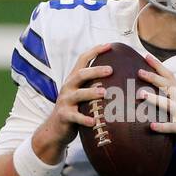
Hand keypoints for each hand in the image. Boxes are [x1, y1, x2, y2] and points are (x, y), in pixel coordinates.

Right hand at [36, 42, 113, 159]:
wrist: (55, 129)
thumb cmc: (75, 109)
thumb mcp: (82, 94)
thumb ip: (94, 85)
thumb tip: (119, 78)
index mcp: (74, 80)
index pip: (83, 60)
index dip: (95, 51)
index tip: (109, 45)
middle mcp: (68, 87)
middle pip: (81, 74)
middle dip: (95, 71)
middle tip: (111, 70)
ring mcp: (65, 101)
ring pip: (78, 94)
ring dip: (91, 92)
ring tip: (104, 92)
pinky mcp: (64, 116)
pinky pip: (75, 117)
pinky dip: (84, 119)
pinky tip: (94, 121)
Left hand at [135, 53, 175, 160]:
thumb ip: (168, 98)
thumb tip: (148, 90)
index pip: (169, 77)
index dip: (158, 66)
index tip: (146, 56)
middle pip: (169, 86)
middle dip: (154, 77)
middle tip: (139, 71)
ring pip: (169, 105)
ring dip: (155, 99)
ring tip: (141, 94)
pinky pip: (173, 127)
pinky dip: (162, 126)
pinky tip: (151, 126)